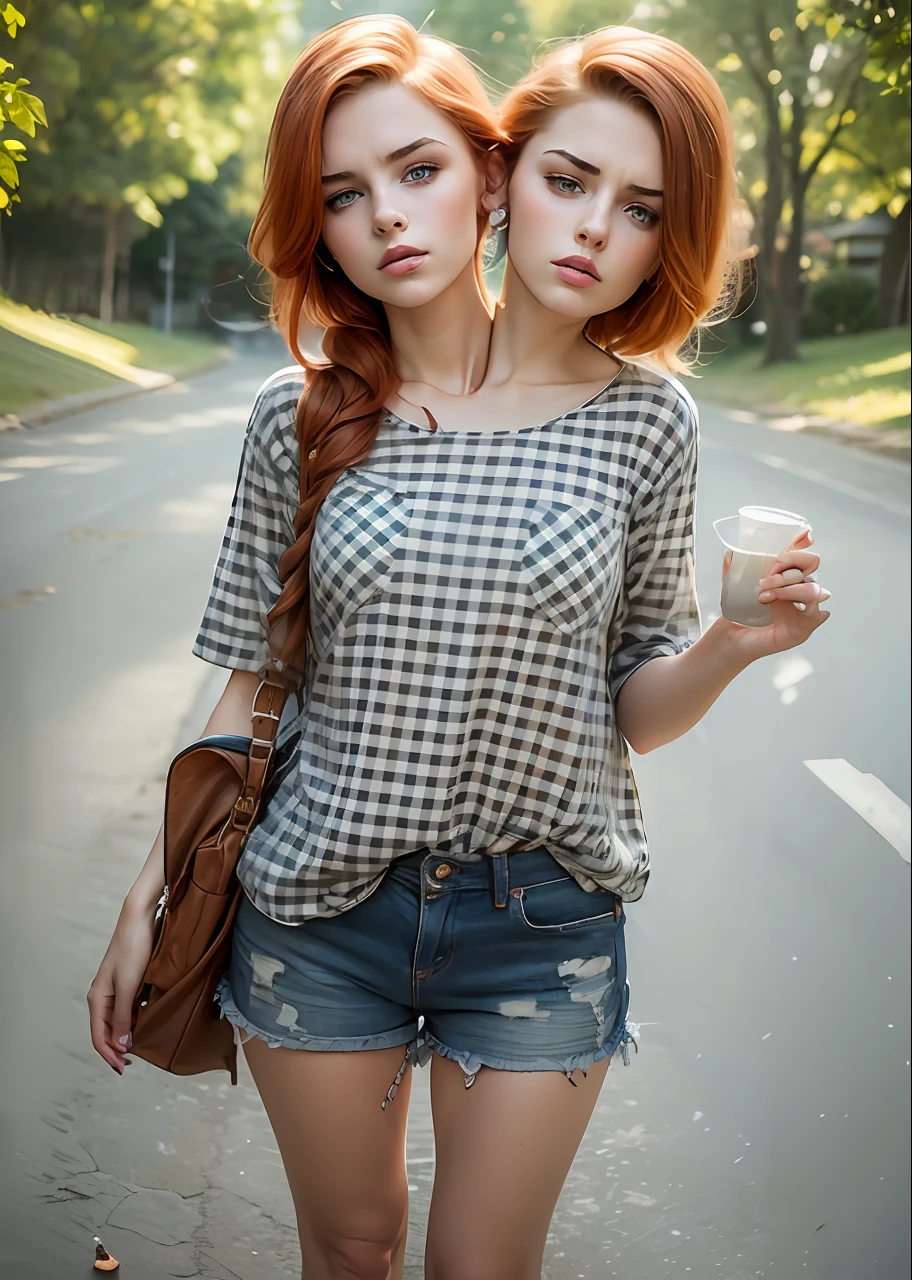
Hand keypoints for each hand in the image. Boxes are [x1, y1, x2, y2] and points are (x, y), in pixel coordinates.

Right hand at [87, 902, 155, 1074]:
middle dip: (116, 1049)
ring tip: (139, 1049)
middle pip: (106, 1031)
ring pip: (117, 1020)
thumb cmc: (133, 948)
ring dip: (125, 1036)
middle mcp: (103, 996)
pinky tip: (145, 1025)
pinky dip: (133, 1021)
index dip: (109, 1055)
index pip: (98, 1036)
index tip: (123, 1067)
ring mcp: (115, 989)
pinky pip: (127, 1008)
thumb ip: (122, 1016)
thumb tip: (121, 1045)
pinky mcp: (128, 982)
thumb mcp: (128, 986)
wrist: (140, 918)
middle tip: (130, 1064)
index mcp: (97, 998)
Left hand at [720, 529, 830, 661]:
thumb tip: (729, 554)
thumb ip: (733, 570)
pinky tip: (789, 606)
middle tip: (763, 581)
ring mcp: (804, 608)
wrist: (731, 639)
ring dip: (789, 589)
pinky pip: (817, 614)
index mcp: (787, 577)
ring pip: (813, 588)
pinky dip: (804, 608)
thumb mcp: (733, 587)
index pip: (803, 555)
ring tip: (764, 597)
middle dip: (787, 567)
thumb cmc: (738, 614)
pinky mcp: (804, 628)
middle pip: (811, 565)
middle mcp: (799, 590)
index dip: (801, 546)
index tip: (791, 545)